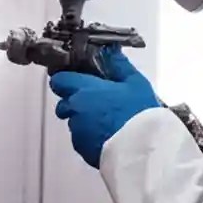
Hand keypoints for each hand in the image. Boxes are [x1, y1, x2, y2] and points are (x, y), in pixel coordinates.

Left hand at [49, 46, 160, 167]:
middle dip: (75, 102)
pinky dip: (89, 137)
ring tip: (107, 121)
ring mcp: (76, 130)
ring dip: (83, 120)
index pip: (59, 80)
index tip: (75, 81)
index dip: (66, 80)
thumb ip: (119, 65)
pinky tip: (107, 135)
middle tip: (97, 103)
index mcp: (85, 89)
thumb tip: (111, 52)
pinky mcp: (81, 148)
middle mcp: (76, 109)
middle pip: (63, 103)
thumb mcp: (135, 83)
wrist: (143, 149)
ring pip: (72, 121)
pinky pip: (80, 139)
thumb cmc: (140, 115)